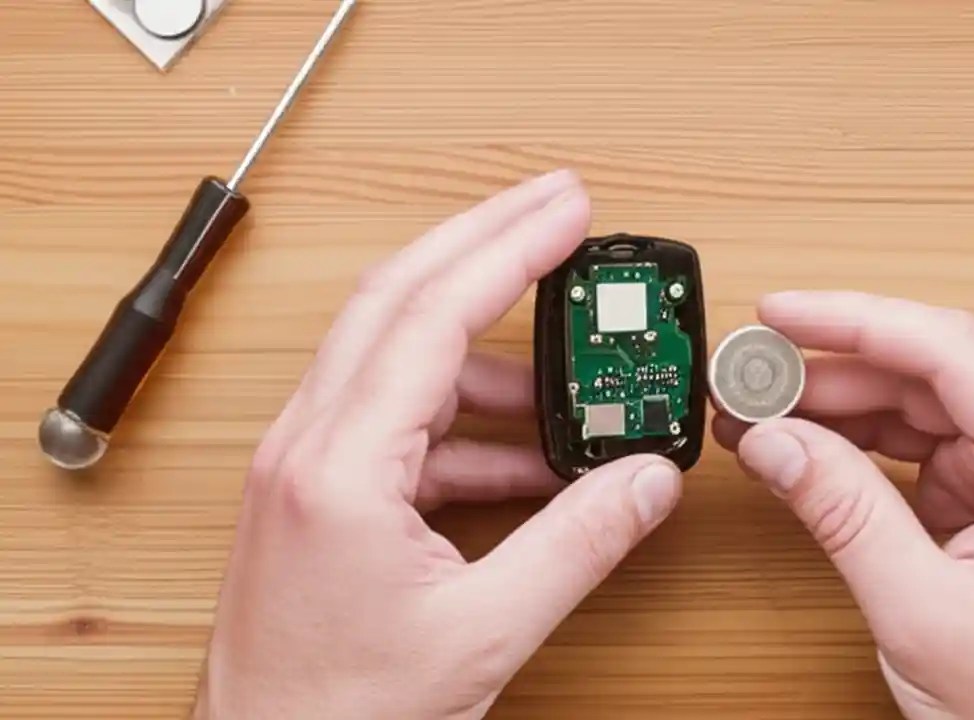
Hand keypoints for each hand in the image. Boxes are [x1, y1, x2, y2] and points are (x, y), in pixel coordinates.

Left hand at [193, 171, 682, 719]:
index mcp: (339, 466)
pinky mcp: (318, 489)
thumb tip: (644, 481)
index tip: (566, 210)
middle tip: (559, 212)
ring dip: (485, 348)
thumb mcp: (483, 633)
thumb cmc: (339, 714)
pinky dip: (465, 418)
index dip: (509, 248)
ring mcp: (305, 463)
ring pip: (398, 353)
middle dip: (486, 242)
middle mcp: (308, 445)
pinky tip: (522, 450)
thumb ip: (577, 544)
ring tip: (568, 368)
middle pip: (400, 298)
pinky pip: (398, 419)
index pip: (432, 314)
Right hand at [714, 292, 973, 719]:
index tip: (778, 314)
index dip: (852, 320)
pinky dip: (857, 441)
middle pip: (926, 369)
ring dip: (835, 404)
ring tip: (756, 411)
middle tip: (746, 376)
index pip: (948, 350)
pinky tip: (801, 444)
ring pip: (917, 401)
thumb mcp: (922, 612)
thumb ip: (843, 512)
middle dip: (828, 369)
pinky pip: (919, 442)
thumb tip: (774, 439)